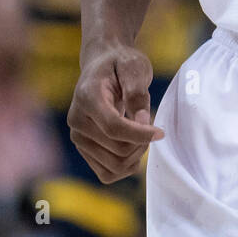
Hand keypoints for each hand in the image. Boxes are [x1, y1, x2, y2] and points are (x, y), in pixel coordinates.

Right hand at [68, 44, 162, 182]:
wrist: (102, 64)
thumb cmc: (120, 63)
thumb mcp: (134, 67)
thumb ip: (137, 92)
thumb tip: (142, 121)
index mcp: (87, 97)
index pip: (113, 127)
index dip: (140, 134)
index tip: (161, 132)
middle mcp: (76, 120)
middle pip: (117, 149)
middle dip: (142, 142)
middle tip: (152, 125)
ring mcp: (78, 137)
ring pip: (113, 166)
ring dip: (135, 156)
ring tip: (143, 135)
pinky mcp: (84, 149)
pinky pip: (107, 173)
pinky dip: (126, 166)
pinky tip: (135, 146)